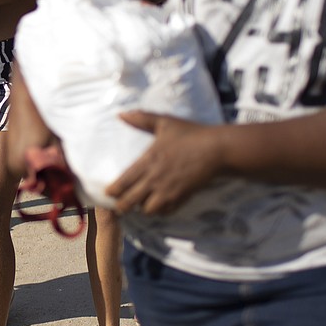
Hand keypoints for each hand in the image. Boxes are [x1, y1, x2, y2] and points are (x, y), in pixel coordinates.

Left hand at [105, 111, 222, 215]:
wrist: (217, 149)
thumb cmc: (191, 134)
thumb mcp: (164, 122)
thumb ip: (141, 119)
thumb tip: (121, 114)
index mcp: (147, 161)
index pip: (122, 183)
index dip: (112, 191)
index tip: (108, 192)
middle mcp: (154, 179)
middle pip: (129, 202)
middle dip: (122, 205)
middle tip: (120, 203)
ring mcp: (168, 191)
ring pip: (147, 210)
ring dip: (142, 208)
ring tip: (141, 203)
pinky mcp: (182, 197)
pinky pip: (166, 212)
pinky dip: (160, 210)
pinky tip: (159, 204)